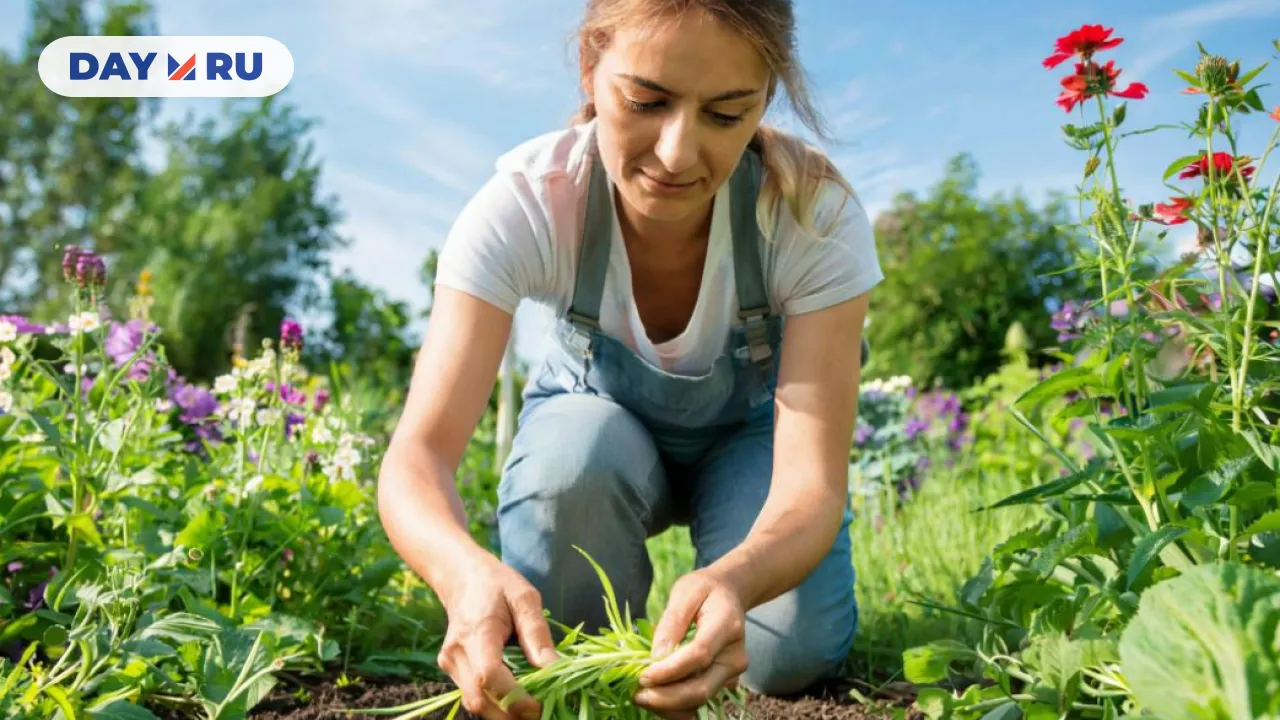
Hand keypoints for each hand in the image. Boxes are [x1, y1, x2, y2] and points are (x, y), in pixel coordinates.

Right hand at [436, 553, 559, 719]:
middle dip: (512, 713)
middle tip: (543, 711)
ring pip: (476, 704)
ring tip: (533, 706)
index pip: (488, 676)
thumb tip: (555, 669)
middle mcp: (457, 653)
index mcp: (477, 632)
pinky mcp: (452, 671)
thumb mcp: (524, 598)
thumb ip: (537, 634)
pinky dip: (496, 705)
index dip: (515, 697)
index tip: (541, 705)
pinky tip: (517, 698)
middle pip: (480, 699)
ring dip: (505, 713)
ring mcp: (450, 665)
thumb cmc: (498, 585)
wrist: (463, 578)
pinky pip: (474, 697)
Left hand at [634, 568, 748, 719]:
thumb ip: (671, 623)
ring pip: (699, 700)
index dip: (669, 670)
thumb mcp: (685, 591)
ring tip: (642, 696)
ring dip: (669, 706)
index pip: (699, 655)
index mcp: (727, 625)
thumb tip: (656, 657)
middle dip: (666, 698)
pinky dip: (676, 705)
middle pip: (701, 688)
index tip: (643, 674)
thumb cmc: (704, 590)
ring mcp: (732, 673)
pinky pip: (699, 700)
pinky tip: (657, 697)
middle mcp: (734, 655)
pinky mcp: (724, 682)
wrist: (729, 594)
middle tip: (638, 694)